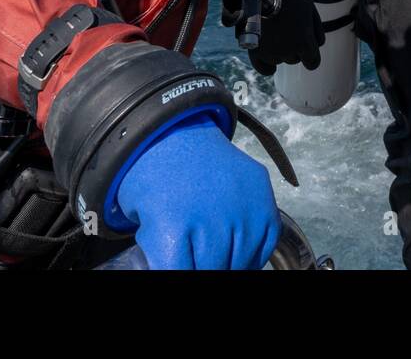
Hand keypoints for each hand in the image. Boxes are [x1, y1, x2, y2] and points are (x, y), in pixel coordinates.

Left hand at [115, 112, 280, 269]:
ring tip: (216, 251)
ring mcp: (243, 211)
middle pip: (214, 271)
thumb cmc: (155, 183)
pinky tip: (236, 248)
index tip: (179, 261)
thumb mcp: (145, 224)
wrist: (175, 137)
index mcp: (172, 228)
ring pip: (241, 264)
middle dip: (203, 265)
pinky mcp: (264, 203)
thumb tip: (180, 270)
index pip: (181, 274)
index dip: (179, 269)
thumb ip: (163, 258)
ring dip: (229, 262)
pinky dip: (252, 254)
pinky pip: (266, 245)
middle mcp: (213, 221)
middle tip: (197, 254)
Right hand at [221, 0, 324, 75]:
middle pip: (295, 59)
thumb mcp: (309, 9)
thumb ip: (317, 31)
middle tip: (287, 29)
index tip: (308, 51)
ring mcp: (270, 53)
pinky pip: (264, 68)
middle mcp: (288, 52)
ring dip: (280, 51)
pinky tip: (270, 59)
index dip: (311, 56)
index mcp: (304, 43)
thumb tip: (316, 47)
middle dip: (294, 48)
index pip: (313, 62)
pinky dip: (268, 65)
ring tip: (275, 31)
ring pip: (280, 61)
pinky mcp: (254, 52)